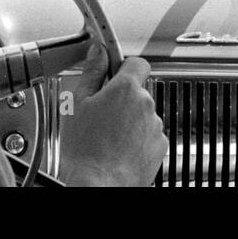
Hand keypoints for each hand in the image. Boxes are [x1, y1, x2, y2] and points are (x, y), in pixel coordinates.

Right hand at [57, 44, 167, 186]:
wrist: (99, 186)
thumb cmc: (86, 150)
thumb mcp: (77, 103)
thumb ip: (92, 72)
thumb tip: (98, 52)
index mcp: (126, 88)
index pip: (136, 62)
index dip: (123, 66)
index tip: (113, 71)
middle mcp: (146, 104)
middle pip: (137, 90)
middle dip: (122, 98)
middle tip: (101, 112)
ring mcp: (155, 127)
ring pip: (143, 114)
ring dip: (130, 119)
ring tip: (108, 136)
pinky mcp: (160, 147)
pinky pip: (149, 134)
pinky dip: (138, 139)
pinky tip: (119, 149)